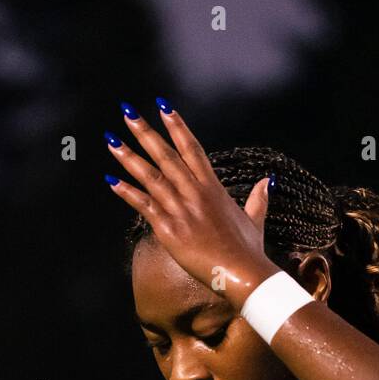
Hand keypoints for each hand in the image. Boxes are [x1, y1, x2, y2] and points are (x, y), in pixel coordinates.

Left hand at [103, 99, 281, 308]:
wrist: (242, 272)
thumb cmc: (248, 250)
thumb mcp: (255, 219)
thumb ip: (258, 198)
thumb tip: (267, 181)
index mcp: (213, 187)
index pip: (192, 148)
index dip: (177, 126)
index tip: (163, 106)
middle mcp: (195, 193)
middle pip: (166, 155)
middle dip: (145, 132)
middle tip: (127, 112)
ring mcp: (181, 209)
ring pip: (151, 176)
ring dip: (129, 157)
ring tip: (111, 140)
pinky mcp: (169, 229)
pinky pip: (144, 206)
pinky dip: (127, 192)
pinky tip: (111, 180)